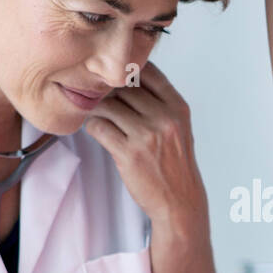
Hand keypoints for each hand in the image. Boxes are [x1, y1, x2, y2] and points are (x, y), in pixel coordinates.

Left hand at [82, 62, 207, 229]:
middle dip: (109, 92)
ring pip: (107, 105)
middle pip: (124, 86)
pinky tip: (98, 131)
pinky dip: (93, 126)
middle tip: (100, 98)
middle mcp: (164, 117)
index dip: (127, 71)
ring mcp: (146, 135)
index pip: (148, 71)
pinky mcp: (129, 153)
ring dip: (97, 109)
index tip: (117, 79)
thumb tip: (127, 77)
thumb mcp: (178, 127)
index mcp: (178, 107)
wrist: (179, 201)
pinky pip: (99, 127)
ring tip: (98, 116)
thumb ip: (159, 102)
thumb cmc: (175, 164)